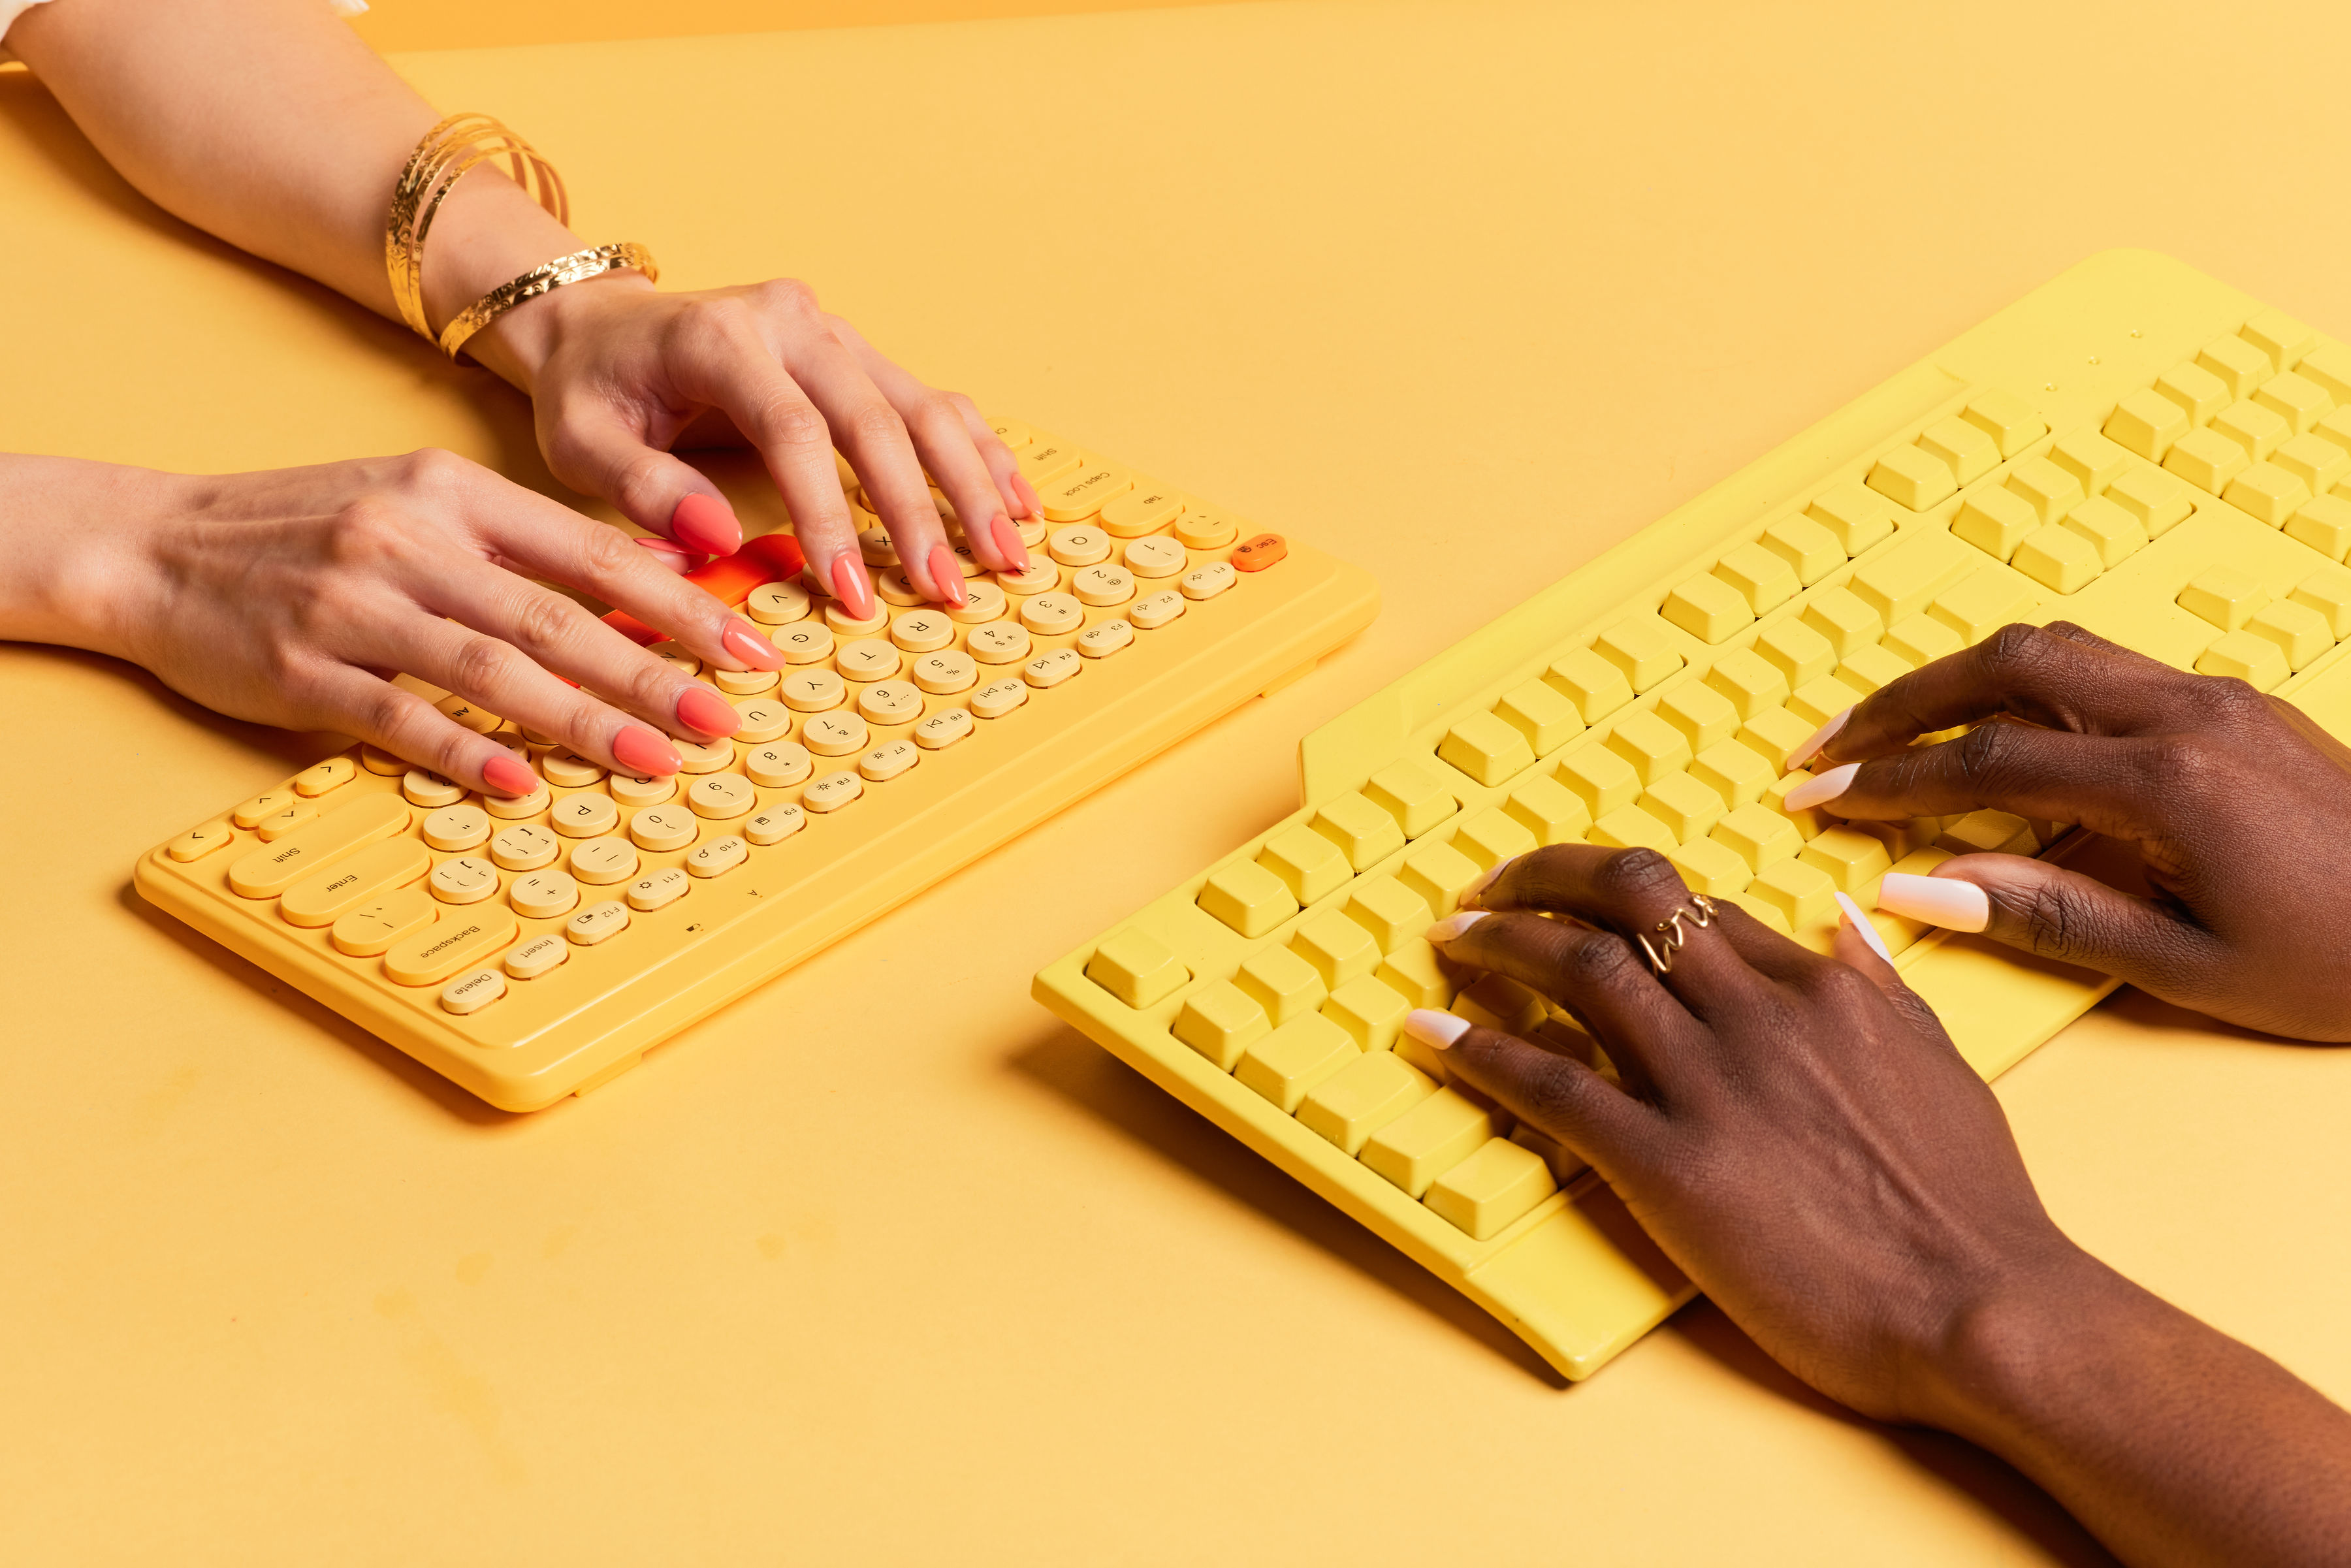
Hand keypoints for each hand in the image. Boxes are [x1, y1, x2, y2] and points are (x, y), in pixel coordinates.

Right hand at [41, 450, 785, 795]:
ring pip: (493, 669)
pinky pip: (400, 717)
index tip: (749, 645)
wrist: (155, 546)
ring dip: (584, 720)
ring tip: (658, 759)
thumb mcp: (421, 501)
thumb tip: (654, 578)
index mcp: (451, 492)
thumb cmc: (310, 526)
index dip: (680, 604)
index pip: (591, 552)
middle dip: (656, 671)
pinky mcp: (300, 671)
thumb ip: (526, 540)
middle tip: (730, 716)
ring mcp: (354, 608)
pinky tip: (524, 783)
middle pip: (558, 616)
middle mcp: (410, 541)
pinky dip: (465, 750)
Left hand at [475, 272, 1039, 616]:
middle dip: (918, 511)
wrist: (602, 325)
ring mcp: (834, 332)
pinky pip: (931, 400)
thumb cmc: (592, 388)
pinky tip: (1017, 503)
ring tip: (1007, 556)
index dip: (829, 512)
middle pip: (875, 417)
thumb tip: (718, 540)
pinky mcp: (859, 353)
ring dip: (971, 485)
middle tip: (947, 588)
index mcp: (720, 337)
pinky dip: (979, 453)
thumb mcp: (580, 441)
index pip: (793, 428)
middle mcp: (791, 321)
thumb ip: (642, 488)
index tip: (849, 589)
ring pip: (920, 407)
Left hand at [1421, 845, 2071, 1423]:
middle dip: (1544, 876)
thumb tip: (1835, 921)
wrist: (1984, 1309)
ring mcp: (1707, 1086)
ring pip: (1576, 969)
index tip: (1583, 902)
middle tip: (1492, 886)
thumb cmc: (1972, 1208)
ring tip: (1452, 937)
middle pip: (1626, 901)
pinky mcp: (1666, 1166)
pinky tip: (1429, 1033)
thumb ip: (1875, 986)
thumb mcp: (1939, 1062)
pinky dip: (1478, 1050)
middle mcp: (1756, 1015)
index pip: (1699, 907)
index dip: (1624, 896)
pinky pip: (1550, 1085)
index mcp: (1822, 989)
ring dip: (1498, 940)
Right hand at [1784, 621, 2350, 1041]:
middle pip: (2008, 664)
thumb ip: (2043, 916)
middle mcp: (2187, 713)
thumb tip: (1917, 888)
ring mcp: (2214, 697)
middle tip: (1833, 744)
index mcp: (2169, 783)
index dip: (1889, 781)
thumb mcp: (2184, 966)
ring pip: (2055, 650)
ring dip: (1960, 683)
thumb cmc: (2342, 961)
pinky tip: (1998, 745)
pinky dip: (2024, 693)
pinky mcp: (2232, 704)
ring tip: (1896, 733)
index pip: (1987, 762)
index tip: (1820, 797)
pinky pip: (2103, 672)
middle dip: (1904, 701)